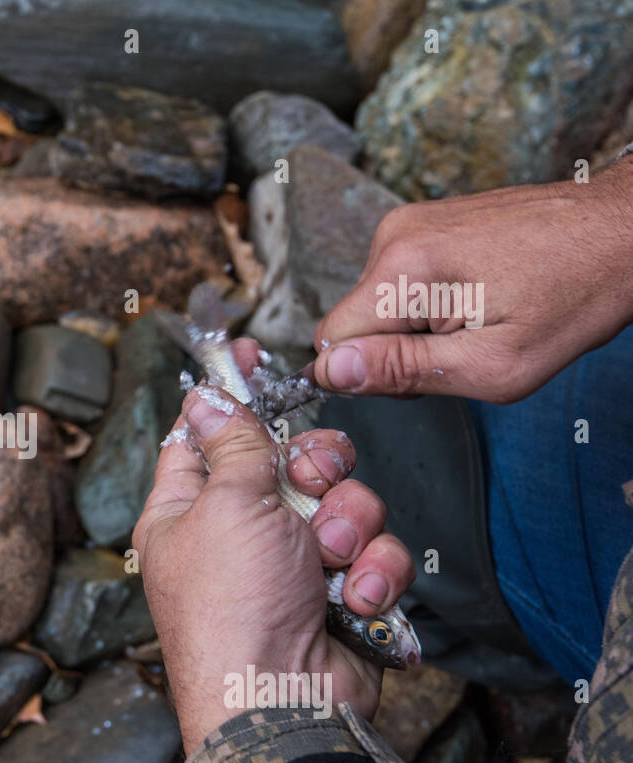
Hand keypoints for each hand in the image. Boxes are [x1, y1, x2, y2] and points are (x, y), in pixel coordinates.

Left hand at [132, 342, 414, 752]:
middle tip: (309, 484)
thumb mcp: (226, 504)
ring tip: (326, 559)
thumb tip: (210, 397)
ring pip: (345, 501)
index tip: (249, 350)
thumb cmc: (233, 607)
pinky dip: (368, 572)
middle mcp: (238, 533)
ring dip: (346, 525)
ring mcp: (291, 565)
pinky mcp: (339, 593)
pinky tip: (349, 598)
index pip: (207, 433)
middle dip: (315, 467)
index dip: (231, 393)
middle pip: (293, 459)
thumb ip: (234, 444)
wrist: (281, 702)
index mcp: (188, 510)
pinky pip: (373, 552)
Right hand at [311, 161, 632, 403]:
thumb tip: (328, 372)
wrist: (623, 233)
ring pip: (376, 303)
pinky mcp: (425, 220)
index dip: (370, 372)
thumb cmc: (573, 300)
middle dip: (396, 349)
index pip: (331, 340)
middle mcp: (393, 235)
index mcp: (403, 269)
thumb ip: (403, 370)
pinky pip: (398, 280)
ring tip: (480, 317)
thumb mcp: (492, 364)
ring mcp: (409, 222)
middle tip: (465, 347)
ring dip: (416, 326)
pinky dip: (430, 300)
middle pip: (354, 321)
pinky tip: (479, 295)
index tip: (424, 371)